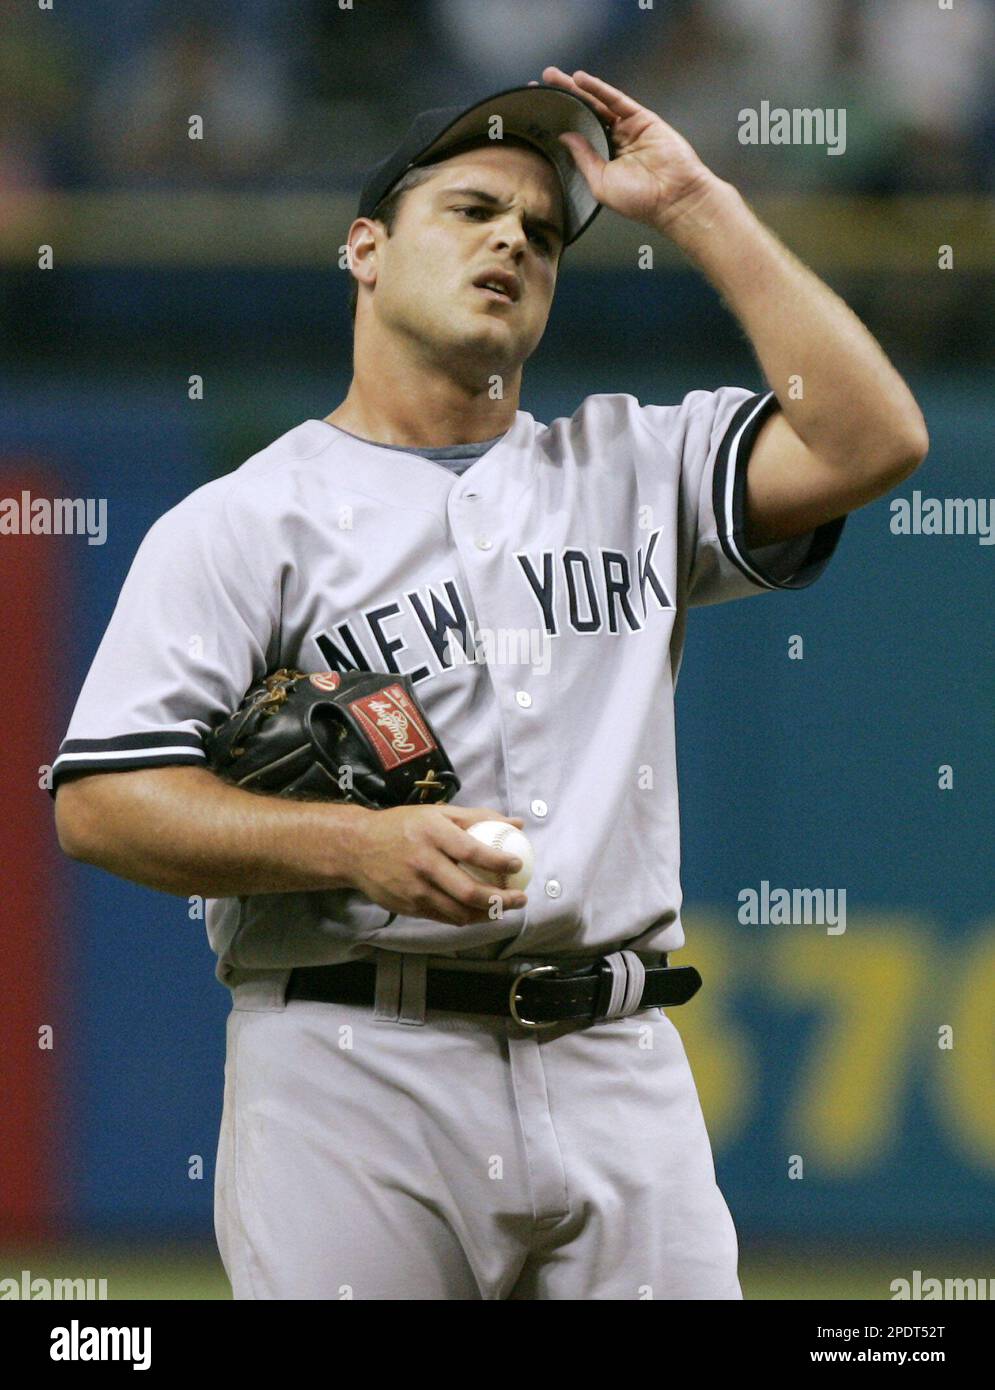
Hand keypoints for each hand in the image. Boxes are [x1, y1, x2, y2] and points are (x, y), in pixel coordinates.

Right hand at [345, 804, 528, 925]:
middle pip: (469, 891)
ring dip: (487, 915)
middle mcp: (423, 862)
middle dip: (501, 900)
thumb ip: (477, 818)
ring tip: (504, 909)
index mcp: (432, 833)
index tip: (517, 865)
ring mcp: (414, 888)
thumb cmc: (402, 826)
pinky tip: (479, 912)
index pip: (472, 851)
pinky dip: (466, 917)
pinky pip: (444, 917)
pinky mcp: (407, 907)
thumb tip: (516, 823)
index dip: (499, 862)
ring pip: (459, 912)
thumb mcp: (437, 813)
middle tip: (520, 898)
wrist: (356, 848)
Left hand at [537, 66, 716, 229]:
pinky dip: (598, 88)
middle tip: (539, 83)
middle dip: (561, 99)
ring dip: (575, 89)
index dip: (555, 123)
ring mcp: (627, 129)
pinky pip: (616, 99)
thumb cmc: (638, 200)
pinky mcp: (641, 118)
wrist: (674, 198)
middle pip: (582, 115)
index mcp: (601, 161)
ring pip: (596, 104)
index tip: (534, 112)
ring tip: (552, 76)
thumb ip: (583, 157)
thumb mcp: (600, 182)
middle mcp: (612, 143)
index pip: (574, 136)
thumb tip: (564, 135)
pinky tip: (579, 79)